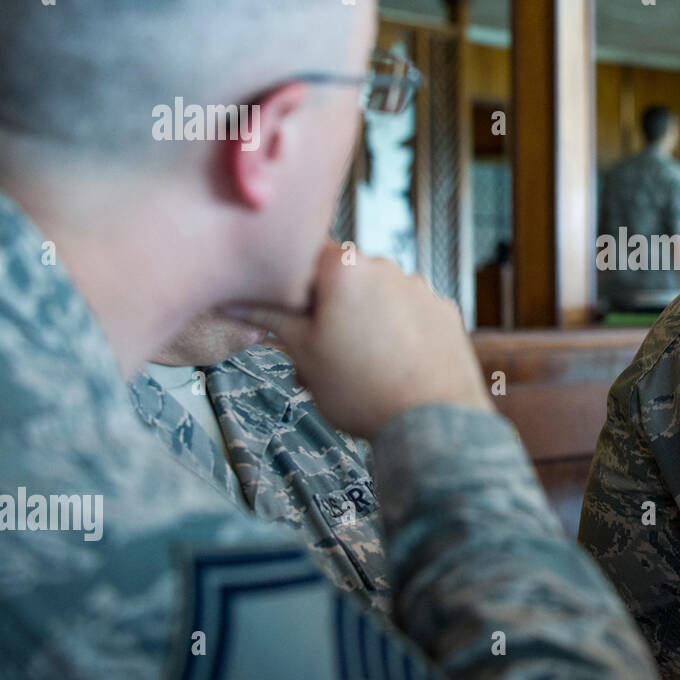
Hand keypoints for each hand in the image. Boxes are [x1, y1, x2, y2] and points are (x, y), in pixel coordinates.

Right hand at [226, 242, 491, 438]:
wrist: (432, 421)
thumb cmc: (362, 388)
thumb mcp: (303, 352)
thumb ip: (270, 317)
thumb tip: (234, 302)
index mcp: (346, 266)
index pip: (304, 258)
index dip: (290, 288)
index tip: (287, 317)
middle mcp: (388, 266)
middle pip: (343, 279)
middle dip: (326, 312)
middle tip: (316, 356)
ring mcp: (421, 288)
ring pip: (377, 298)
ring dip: (360, 323)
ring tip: (355, 370)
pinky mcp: (445, 312)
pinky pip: (409, 314)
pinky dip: (396, 332)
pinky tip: (391, 367)